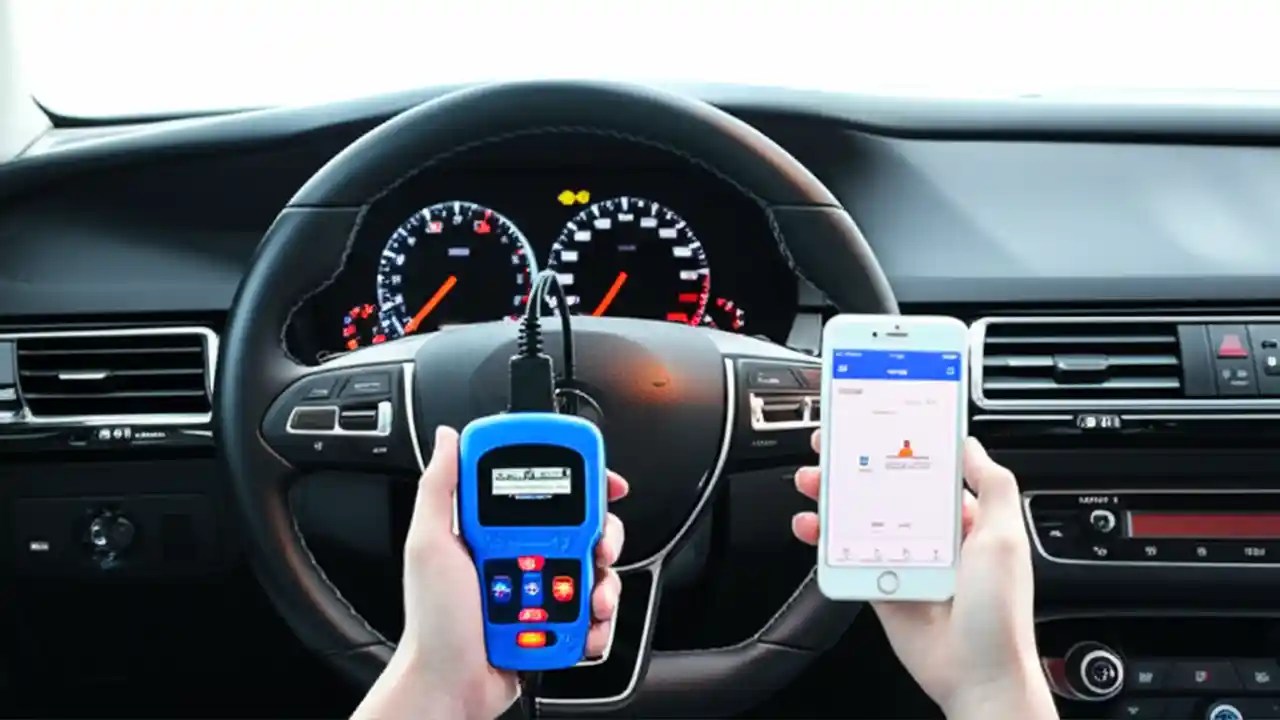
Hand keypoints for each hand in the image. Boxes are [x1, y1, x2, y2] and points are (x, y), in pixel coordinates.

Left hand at [354, 426, 628, 719]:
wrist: (448, 686)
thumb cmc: (432, 621)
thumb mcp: (430, 543)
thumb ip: (440, 487)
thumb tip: (447, 437)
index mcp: (495, 531)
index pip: (545, 490)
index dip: (580, 481)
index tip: (604, 484)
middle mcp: (523, 555)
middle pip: (584, 529)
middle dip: (603, 538)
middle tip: (600, 550)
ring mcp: (542, 590)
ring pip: (596, 573)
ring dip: (602, 587)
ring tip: (587, 602)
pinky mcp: (556, 624)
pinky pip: (593, 615)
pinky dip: (596, 623)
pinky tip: (581, 628)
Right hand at [792, 431, 1056, 719]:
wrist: (977, 675)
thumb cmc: (1000, 612)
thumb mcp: (1006, 536)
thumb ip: (993, 485)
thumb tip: (969, 443)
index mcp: (964, 519)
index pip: (926, 469)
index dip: (897, 444)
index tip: (872, 424)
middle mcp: (931, 536)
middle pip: (883, 488)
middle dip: (852, 465)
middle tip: (826, 447)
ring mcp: (903, 560)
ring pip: (858, 517)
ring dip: (831, 496)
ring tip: (811, 481)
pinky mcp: (880, 586)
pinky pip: (846, 556)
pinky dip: (824, 539)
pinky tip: (811, 526)